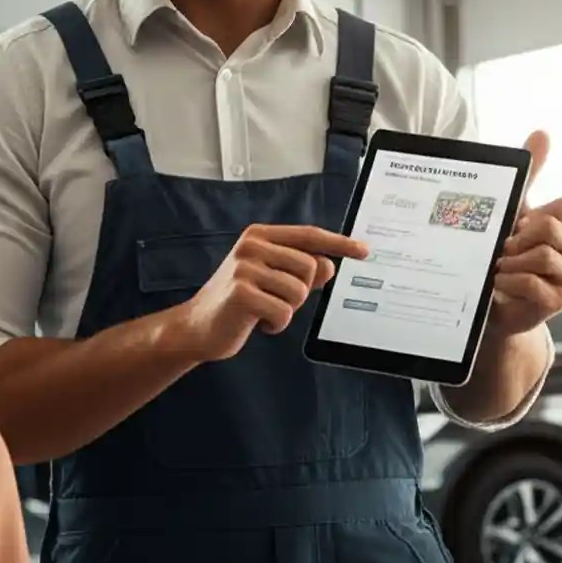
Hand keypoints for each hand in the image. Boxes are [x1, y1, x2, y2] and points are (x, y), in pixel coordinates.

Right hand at [171, 224, 369, 362]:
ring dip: (287, 310)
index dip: (339, 243)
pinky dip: (276, 324)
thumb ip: (301, 271)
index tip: (364, 251)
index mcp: (259, 236)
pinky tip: (257, 322)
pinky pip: (284, 312)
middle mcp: (251, 245)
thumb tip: (330, 265)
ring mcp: (245, 267)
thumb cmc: (237, 302)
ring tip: (263, 310)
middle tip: (275, 301)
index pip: (309, 236)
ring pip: (299, 291)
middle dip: (300, 292)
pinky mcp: (242, 293)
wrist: (197, 327)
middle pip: (309, 267)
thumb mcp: (272, 281)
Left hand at [492, 131, 561, 334]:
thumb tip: (543, 132)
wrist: (490, 300)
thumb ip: (530, 174)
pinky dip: (511, 280)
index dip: (538, 213)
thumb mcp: (513, 209)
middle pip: (555, 229)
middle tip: (503, 245)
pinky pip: (535, 284)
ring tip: (497, 264)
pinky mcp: (555, 303)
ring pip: (546, 256)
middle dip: (522, 236)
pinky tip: (497, 281)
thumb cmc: (504, 252)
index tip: (519, 223)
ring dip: (513, 259)